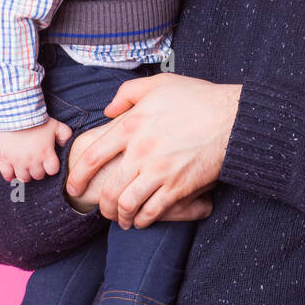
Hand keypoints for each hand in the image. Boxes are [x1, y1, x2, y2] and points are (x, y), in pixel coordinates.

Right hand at [0, 117, 70, 182]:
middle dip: (39, 171)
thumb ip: (65, 135)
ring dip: (26, 174)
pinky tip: (13, 171)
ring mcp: (18, 161)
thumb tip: (65, 145)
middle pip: (38, 176)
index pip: (53, 171)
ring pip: (24, 178)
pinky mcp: (5, 159)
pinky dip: (10, 175)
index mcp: (46, 154)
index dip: (52, 167)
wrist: (17, 113)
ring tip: (26, 167)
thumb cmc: (37, 120)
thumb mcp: (56, 125)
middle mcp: (32, 161)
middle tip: (37, 163)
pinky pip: (7, 175)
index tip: (49, 162)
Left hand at [65, 74, 241, 228]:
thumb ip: (127, 93)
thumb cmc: (197, 98)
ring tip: (122, 220)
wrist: (231, 118)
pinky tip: (142, 220)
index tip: (73, 187)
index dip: (77, 176)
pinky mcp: (178, 186)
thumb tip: (107, 111)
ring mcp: (159, 172)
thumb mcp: (158, 84)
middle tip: (102, 209)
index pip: (92, 157)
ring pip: (127, 204)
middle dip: (101, 205)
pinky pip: (152, 211)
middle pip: (108, 188)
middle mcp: (140, 151)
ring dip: (121, 217)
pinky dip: (143, 220)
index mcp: (131, 126)